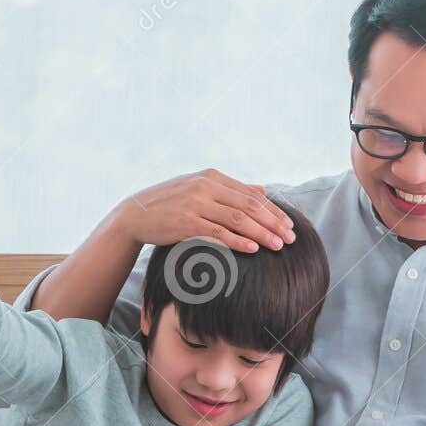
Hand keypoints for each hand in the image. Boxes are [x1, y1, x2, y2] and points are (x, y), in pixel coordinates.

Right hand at [106, 169, 294, 253]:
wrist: (135, 214)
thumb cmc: (169, 204)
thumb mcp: (200, 190)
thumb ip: (231, 190)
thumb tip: (262, 189)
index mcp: (212, 177)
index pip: (252, 195)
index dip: (274, 210)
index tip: (289, 225)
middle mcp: (205, 186)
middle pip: (249, 206)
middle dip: (273, 223)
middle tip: (290, 238)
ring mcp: (195, 204)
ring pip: (237, 219)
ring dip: (261, 233)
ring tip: (278, 246)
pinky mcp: (185, 222)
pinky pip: (217, 232)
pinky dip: (237, 241)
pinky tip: (253, 249)